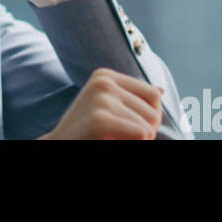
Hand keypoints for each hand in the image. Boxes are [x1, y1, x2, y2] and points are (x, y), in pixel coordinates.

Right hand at [39, 68, 163, 139]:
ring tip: (112, 138)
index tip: (127, 126)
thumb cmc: (88, 132)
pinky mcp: (101, 120)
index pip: (154, 95)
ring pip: (149, 126)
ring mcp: (101, 99)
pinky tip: (110, 141)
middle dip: (146, 130)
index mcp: (105, 76)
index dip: (149, 117)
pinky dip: (133, 144)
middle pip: (154, 111)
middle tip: (119, 136)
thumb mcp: (108, 107)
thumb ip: (132, 98)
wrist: (59, 145)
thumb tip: (161, 91)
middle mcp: (103, 82)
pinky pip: (142, 134)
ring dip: (138, 140)